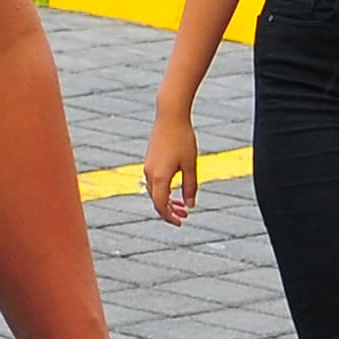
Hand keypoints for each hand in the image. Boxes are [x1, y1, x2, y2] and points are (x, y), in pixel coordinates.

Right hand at [141, 107, 205, 225]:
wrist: (170, 115)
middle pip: (156, 200)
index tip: (180, 222)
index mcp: (160, 178)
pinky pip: (154, 181)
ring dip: (167, 200)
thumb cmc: (182, 138)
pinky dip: (163, 189)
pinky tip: (175, 187)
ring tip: (182, 204)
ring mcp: (148, 166)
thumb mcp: (190, 165)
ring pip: (154, 191)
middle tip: (184, 216)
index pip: (161, 206)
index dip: (170, 217)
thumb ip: (190, 187)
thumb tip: (190, 205)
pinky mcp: (150, 159)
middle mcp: (150, 173)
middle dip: (170, 210)